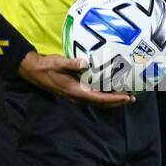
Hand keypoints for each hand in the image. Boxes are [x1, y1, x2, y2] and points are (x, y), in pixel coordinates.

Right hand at [17, 52, 133, 106]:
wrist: (34, 71)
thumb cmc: (47, 66)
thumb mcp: (59, 63)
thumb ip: (72, 63)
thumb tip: (84, 62)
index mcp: (75, 91)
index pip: (99, 98)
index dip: (113, 99)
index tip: (126, 97)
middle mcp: (77, 96)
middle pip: (101, 103)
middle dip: (116, 102)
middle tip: (131, 98)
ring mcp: (76, 95)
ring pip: (97, 101)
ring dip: (111, 100)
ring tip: (124, 97)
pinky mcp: (75, 91)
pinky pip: (93, 97)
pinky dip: (103, 96)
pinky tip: (109, 90)